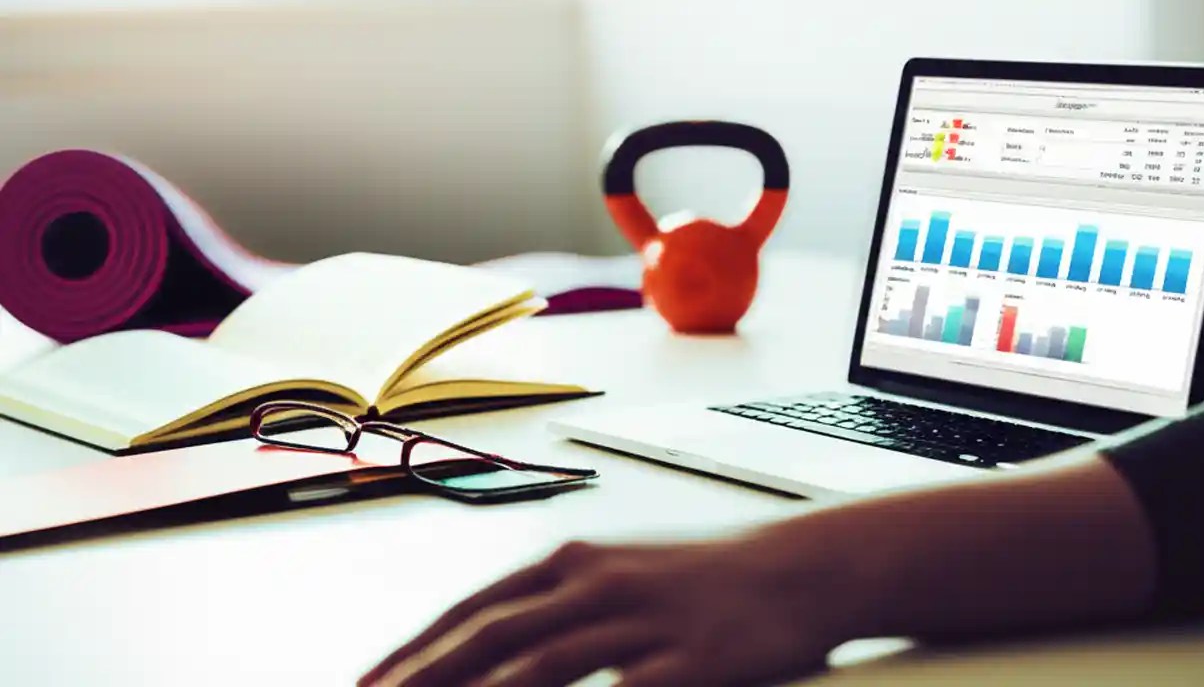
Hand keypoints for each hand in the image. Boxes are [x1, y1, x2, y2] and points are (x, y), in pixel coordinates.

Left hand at [359, 534, 858, 686]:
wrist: (803, 566)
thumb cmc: (706, 574)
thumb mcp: (622, 570)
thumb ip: (559, 600)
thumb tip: (499, 639)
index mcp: (573, 558)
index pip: (474, 609)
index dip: (415, 650)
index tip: (369, 683)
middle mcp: (595, 583)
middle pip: (491, 638)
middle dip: (423, 679)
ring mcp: (640, 621)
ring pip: (540, 668)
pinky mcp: (687, 660)